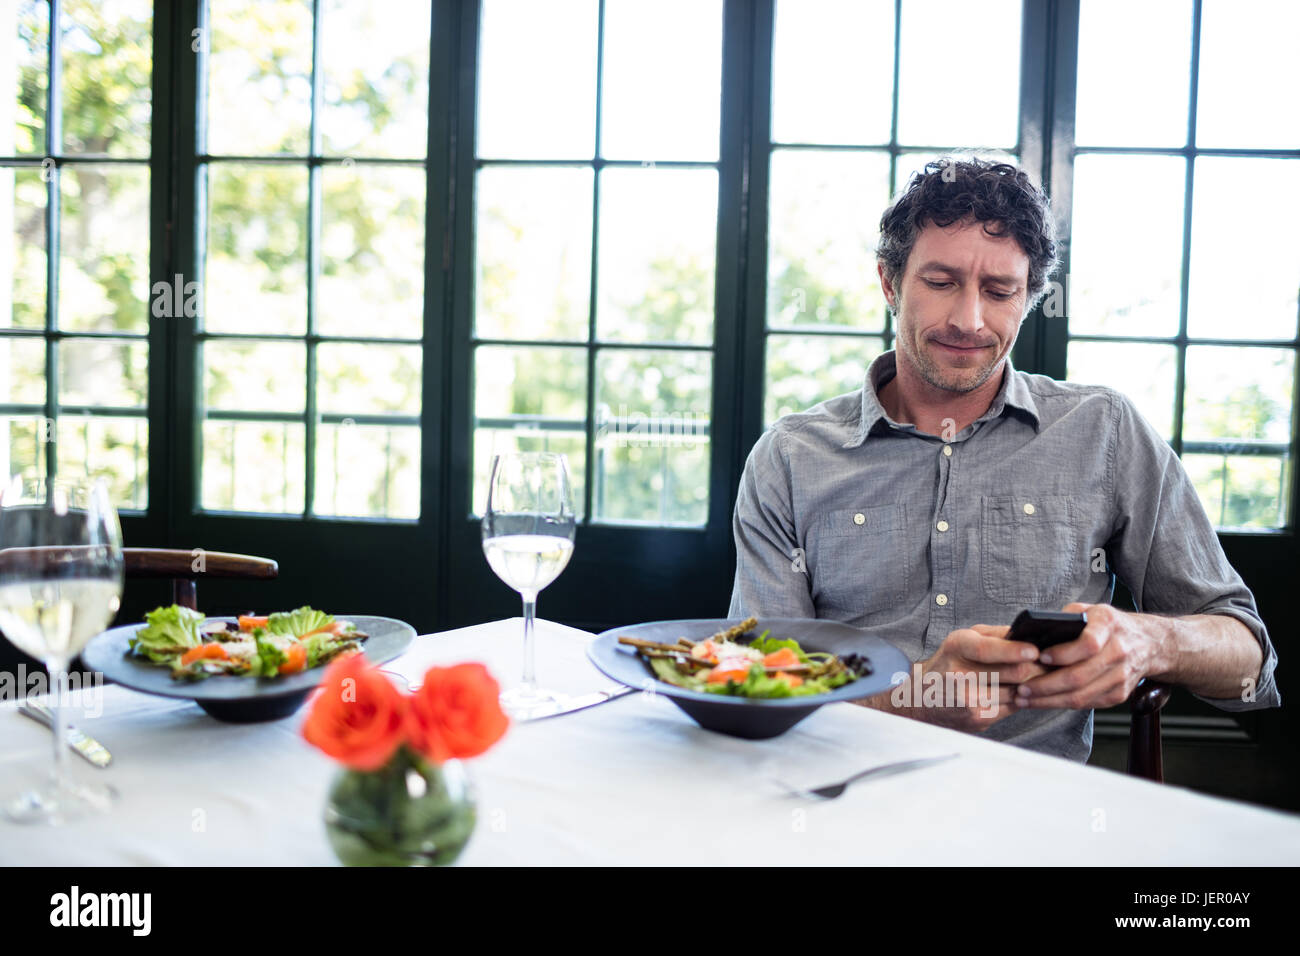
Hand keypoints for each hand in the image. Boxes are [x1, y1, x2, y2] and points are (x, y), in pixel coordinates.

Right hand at [901, 624, 1049, 732]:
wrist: (921, 699)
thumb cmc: (949, 663)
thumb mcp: (964, 640)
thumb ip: (996, 635)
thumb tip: (1030, 634)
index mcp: (956, 648)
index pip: (987, 650)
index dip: (1014, 651)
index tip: (1035, 651)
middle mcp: (959, 675)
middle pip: (1012, 673)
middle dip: (1037, 668)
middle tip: (1054, 663)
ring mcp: (969, 700)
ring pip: (1018, 691)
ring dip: (1034, 685)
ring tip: (1045, 677)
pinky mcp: (979, 718)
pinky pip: (1014, 707)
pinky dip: (1023, 698)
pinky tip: (1025, 691)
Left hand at [1013, 603, 1166, 710]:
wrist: (1148, 642)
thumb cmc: (1107, 624)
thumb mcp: (1089, 610)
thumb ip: (1065, 619)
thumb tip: (1032, 635)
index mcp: (1109, 625)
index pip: (1088, 644)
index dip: (1063, 653)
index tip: (1040, 656)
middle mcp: (1119, 651)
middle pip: (1080, 676)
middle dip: (1046, 685)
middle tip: (1021, 688)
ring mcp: (1122, 676)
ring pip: (1082, 695)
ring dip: (1049, 700)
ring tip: (1023, 699)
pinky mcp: (1120, 694)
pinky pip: (1087, 703)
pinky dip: (1062, 705)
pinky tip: (1042, 702)